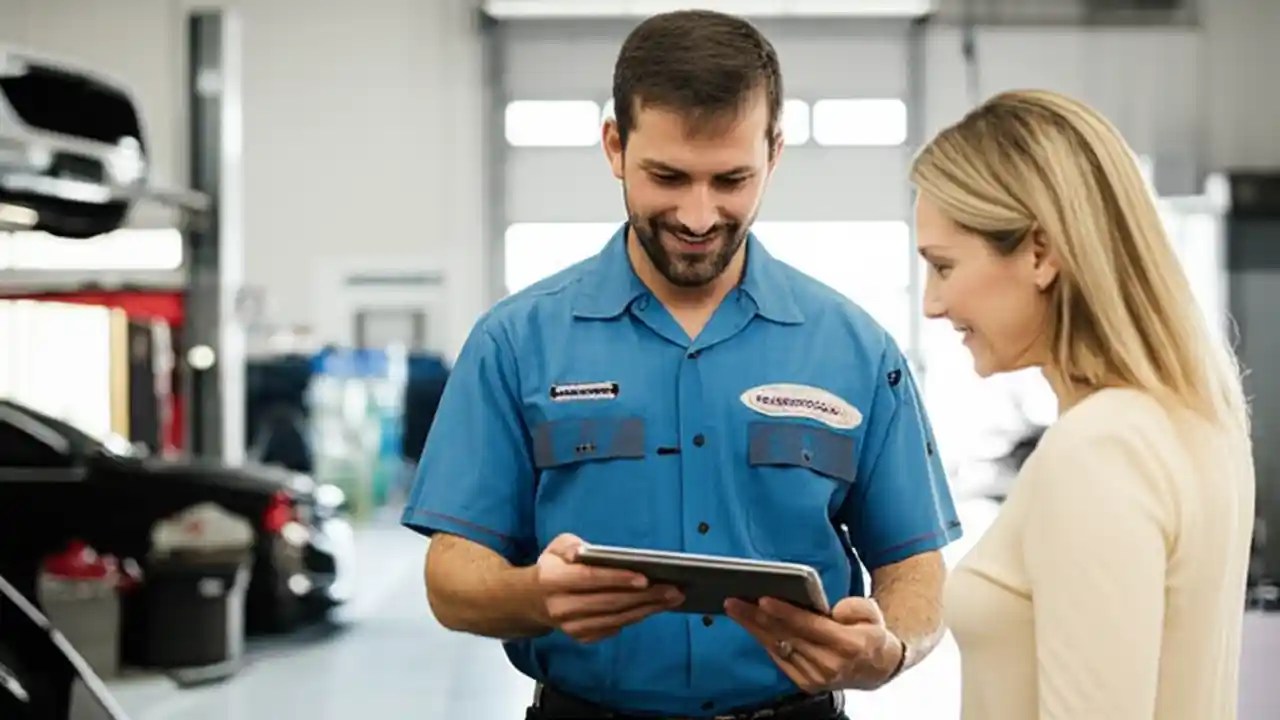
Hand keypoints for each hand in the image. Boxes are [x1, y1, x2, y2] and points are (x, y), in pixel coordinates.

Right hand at [534, 533, 683, 643]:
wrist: (533, 601)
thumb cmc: (553, 568)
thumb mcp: (555, 547)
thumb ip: (569, 545)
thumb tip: (584, 552)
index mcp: (552, 580)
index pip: (589, 579)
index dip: (617, 579)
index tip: (645, 578)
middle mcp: (561, 607)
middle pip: (609, 602)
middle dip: (644, 596)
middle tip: (673, 588)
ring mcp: (572, 627)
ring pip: (616, 618)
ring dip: (647, 609)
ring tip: (672, 598)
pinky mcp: (582, 637)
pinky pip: (615, 628)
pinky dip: (637, 617)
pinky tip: (655, 607)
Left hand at [725, 596, 903, 692]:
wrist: (877, 668)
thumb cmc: (870, 633)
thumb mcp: (873, 613)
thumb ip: (856, 607)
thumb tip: (832, 609)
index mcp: (847, 645)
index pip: (808, 626)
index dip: (784, 612)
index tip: (763, 599)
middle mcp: (829, 664)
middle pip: (786, 636)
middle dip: (757, 617)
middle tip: (735, 600)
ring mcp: (816, 677)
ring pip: (778, 648)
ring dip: (754, 628)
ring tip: (735, 609)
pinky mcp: (807, 683)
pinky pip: (779, 659)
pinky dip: (763, 641)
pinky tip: (750, 625)